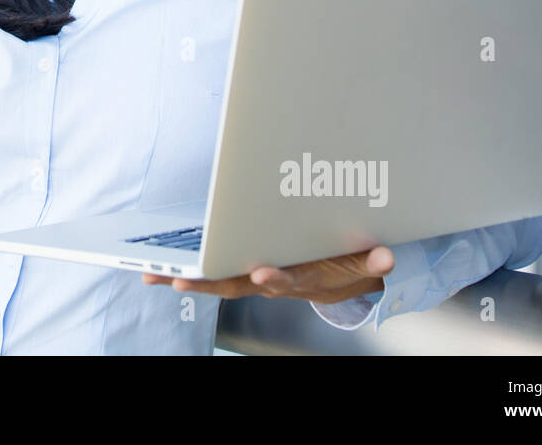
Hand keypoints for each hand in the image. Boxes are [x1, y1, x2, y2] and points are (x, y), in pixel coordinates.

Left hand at [141, 245, 394, 303]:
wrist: (338, 278)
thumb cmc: (345, 262)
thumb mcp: (361, 261)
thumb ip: (371, 261)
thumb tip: (388, 258)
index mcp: (302, 278)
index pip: (287, 278)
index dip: (274, 277)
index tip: (260, 273)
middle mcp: (273, 281)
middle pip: (238, 283)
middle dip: (208, 281)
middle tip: (178, 279)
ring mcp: (256, 278)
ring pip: (218, 280)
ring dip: (187, 277)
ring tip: (152, 274)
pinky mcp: (244, 270)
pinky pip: (213, 271)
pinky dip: (188, 269)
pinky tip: (161, 265)